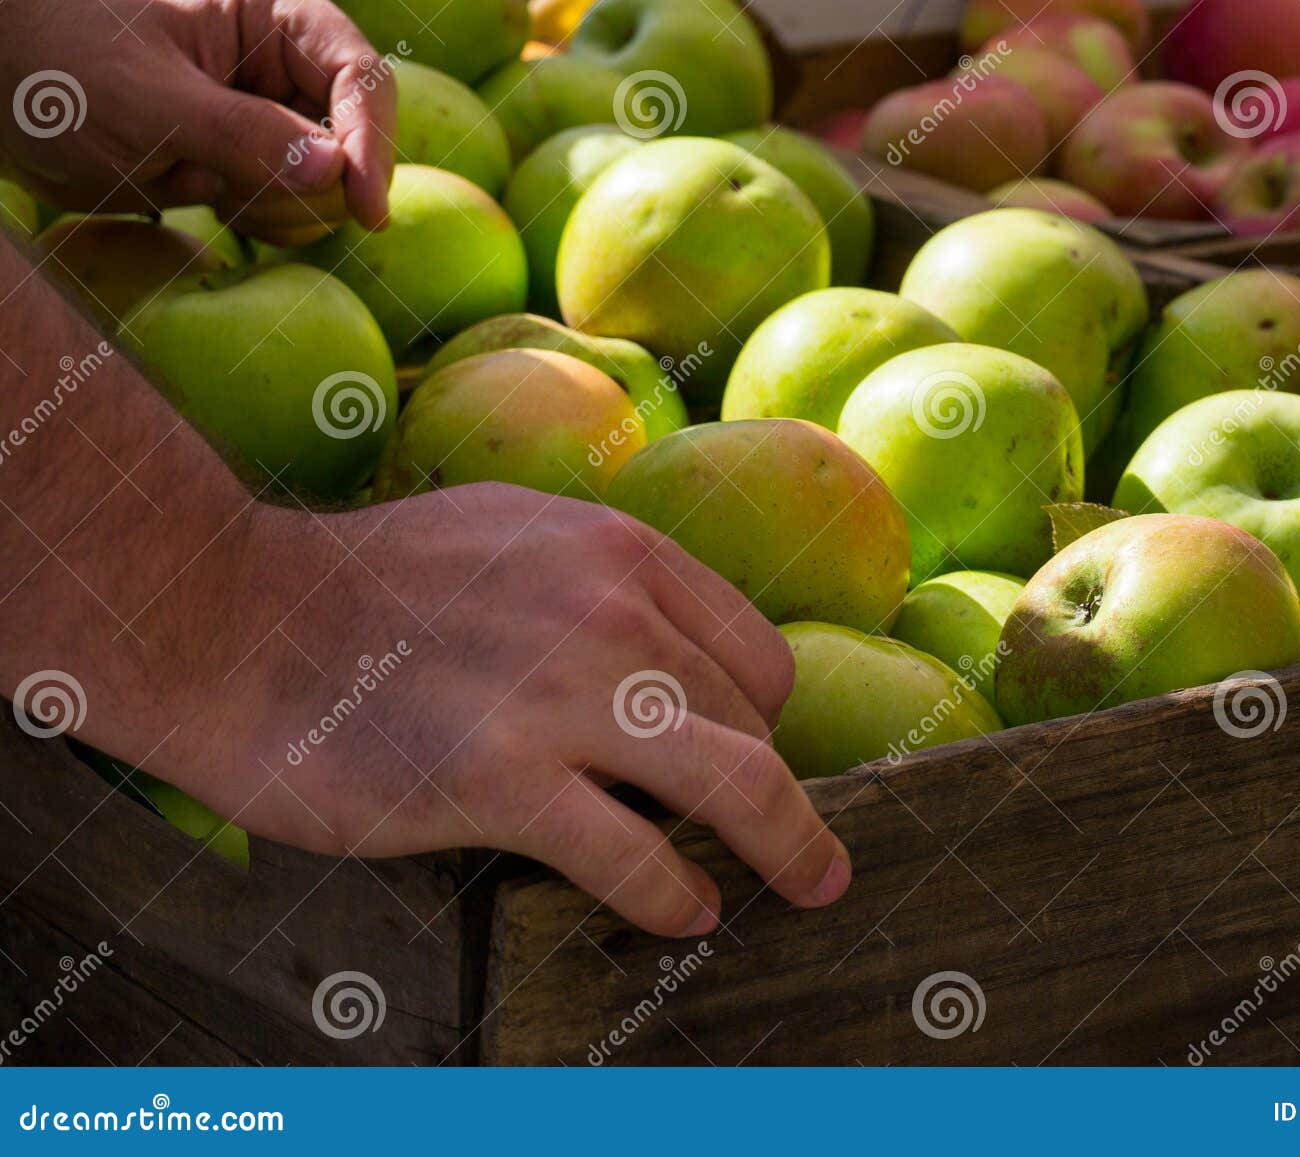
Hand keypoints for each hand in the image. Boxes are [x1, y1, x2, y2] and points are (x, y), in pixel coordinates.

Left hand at [0, 0, 394, 242]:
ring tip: (201, 187)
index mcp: (270, 18)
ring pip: (323, 185)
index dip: (373, 145)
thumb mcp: (147, 101)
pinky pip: (286, 208)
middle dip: (316, 184)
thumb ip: (244, 136)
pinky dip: (257, 218)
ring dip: (276, 206)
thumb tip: (336, 173)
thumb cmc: (55, 63)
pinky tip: (198, 196)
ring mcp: (264, 120)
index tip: (367, 213)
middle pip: (352, 141)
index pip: (360, 79)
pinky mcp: (243, 164)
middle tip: (242, 196)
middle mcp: (279, 68)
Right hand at [145, 486, 850, 936]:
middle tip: (809, 848)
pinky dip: (676, 897)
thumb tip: (672, 657)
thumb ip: (602, 581)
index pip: (754, 653)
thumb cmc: (370, 586)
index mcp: (618, 550)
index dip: (765, 719)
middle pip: (755, 723)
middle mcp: (610, 613)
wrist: (231, 617)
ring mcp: (562, 697)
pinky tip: (684, 912)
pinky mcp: (502, 781)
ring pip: (735, 785)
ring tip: (805, 883)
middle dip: (783, 794)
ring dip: (784, 847)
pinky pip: (636, 859)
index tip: (753, 765)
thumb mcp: (515, 532)